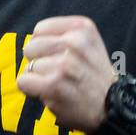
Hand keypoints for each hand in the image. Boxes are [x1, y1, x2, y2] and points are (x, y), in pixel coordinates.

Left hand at [17, 16, 117, 133]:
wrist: (112, 107)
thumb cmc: (95, 77)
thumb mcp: (88, 44)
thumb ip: (62, 37)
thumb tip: (30, 43)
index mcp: (82, 27)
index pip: (40, 29)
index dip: (44, 46)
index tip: (59, 57)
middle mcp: (74, 42)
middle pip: (31, 47)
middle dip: (39, 61)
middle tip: (59, 74)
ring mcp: (64, 64)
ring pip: (29, 67)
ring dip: (39, 79)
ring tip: (60, 85)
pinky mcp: (53, 85)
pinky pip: (23, 81)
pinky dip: (31, 90)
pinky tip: (50, 93)